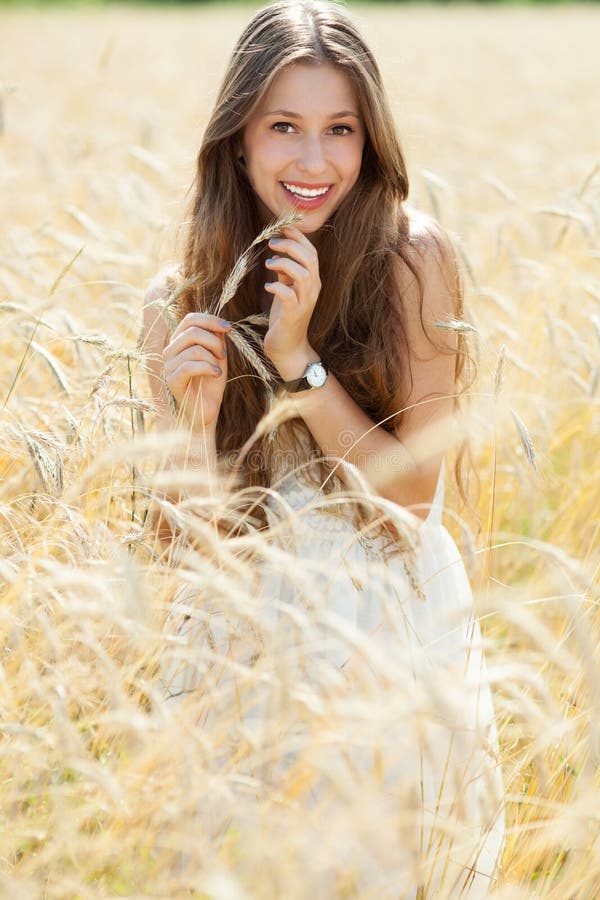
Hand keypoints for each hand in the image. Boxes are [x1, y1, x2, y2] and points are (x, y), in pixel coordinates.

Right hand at [162, 313, 230, 432]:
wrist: (207, 410)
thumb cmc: (212, 383)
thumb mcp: (218, 356)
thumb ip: (217, 339)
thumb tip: (220, 322)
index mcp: (179, 342)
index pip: (190, 319)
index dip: (210, 320)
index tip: (228, 328)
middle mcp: (170, 351)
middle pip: (192, 331)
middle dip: (214, 341)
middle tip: (223, 355)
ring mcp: (168, 366)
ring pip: (193, 349)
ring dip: (212, 358)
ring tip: (218, 369)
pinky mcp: (171, 381)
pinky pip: (189, 366)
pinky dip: (207, 368)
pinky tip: (216, 374)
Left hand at [263, 226, 320, 378]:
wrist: (288, 348)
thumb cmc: (285, 318)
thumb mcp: (286, 291)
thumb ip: (285, 274)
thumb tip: (278, 256)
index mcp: (312, 282)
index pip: (311, 252)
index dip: (298, 238)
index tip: (283, 228)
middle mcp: (313, 290)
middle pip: (309, 258)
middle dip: (290, 246)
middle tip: (271, 243)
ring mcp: (305, 302)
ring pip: (303, 273)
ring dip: (284, 263)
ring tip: (269, 263)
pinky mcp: (294, 315)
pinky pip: (289, 295)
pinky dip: (277, 286)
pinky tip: (268, 286)